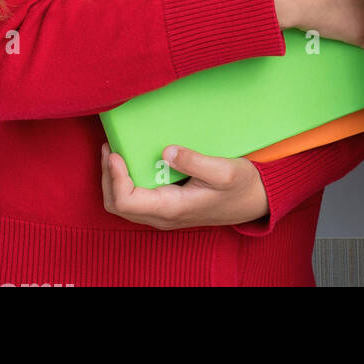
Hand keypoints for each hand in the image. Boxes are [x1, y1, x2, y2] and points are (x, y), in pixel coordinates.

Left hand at [100, 141, 268, 228]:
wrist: (255, 202)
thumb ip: (194, 161)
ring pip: (124, 203)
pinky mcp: (168, 206)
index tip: (115, 153)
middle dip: (108, 177)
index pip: (126, 201)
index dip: (115, 178)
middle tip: (110, 147)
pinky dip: (126, 181)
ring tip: (115, 151)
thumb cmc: (241, 186)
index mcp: (172, 208)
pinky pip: (136, 199)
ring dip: (114, 179)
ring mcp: (164, 213)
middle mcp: (163, 216)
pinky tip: (132, 160)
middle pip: (117, 204)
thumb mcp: (224, 170)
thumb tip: (166, 150)